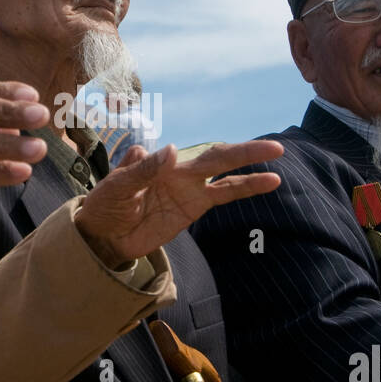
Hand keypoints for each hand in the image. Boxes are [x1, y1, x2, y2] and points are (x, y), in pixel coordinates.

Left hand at [74, 140, 283, 268]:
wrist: (102, 235)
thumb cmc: (104, 205)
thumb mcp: (116, 186)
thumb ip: (142, 170)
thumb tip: (171, 150)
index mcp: (163, 162)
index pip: (192, 151)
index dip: (201, 150)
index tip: (192, 159)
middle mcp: (181, 172)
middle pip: (219, 157)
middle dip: (246, 151)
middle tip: (275, 146)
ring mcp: (190, 190)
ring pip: (227, 174)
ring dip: (251, 166)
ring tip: (278, 157)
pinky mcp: (194, 208)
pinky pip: (223, 195)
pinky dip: (245, 187)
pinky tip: (268, 182)